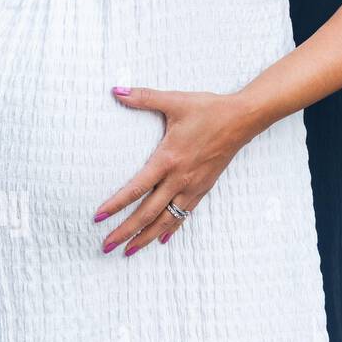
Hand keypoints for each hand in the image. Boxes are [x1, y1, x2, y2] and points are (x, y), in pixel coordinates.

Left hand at [94, 86, 259, 255]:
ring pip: (165, 220)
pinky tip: (160, 239)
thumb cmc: (208, 109)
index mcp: (168, 159)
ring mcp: (192, 187)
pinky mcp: (203, 189)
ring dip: (145, 237)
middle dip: (125, 231)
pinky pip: (183, 215)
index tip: (98, 217)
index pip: (135, 189)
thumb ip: (143, 97)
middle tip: (106, 246)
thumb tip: (116, 90)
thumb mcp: (174, 101)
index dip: (115, 205)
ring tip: (128, 251)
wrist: (243, 119)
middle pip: (147, 213)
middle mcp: (179, 179)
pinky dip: (170, 229)